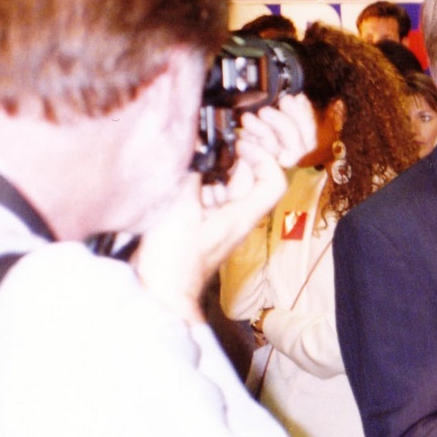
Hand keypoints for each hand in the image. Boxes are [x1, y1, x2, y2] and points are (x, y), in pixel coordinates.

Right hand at [134, 94, 316, 323]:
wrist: (162, 292)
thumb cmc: (175, 259)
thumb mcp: (181, 209)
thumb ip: (194, 176)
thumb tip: (200, 149)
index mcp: (243, 214)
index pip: (274, 181)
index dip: (263, 157)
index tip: (240, 144)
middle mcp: (238, 217)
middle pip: (250, 179)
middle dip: (233, 158)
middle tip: (211, 144)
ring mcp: (221, 222)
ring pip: (227, 186)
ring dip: (213, 169)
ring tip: (193, 161)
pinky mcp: (204, 225)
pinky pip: (210, 197)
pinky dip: (200, 183)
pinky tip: (182, 180)